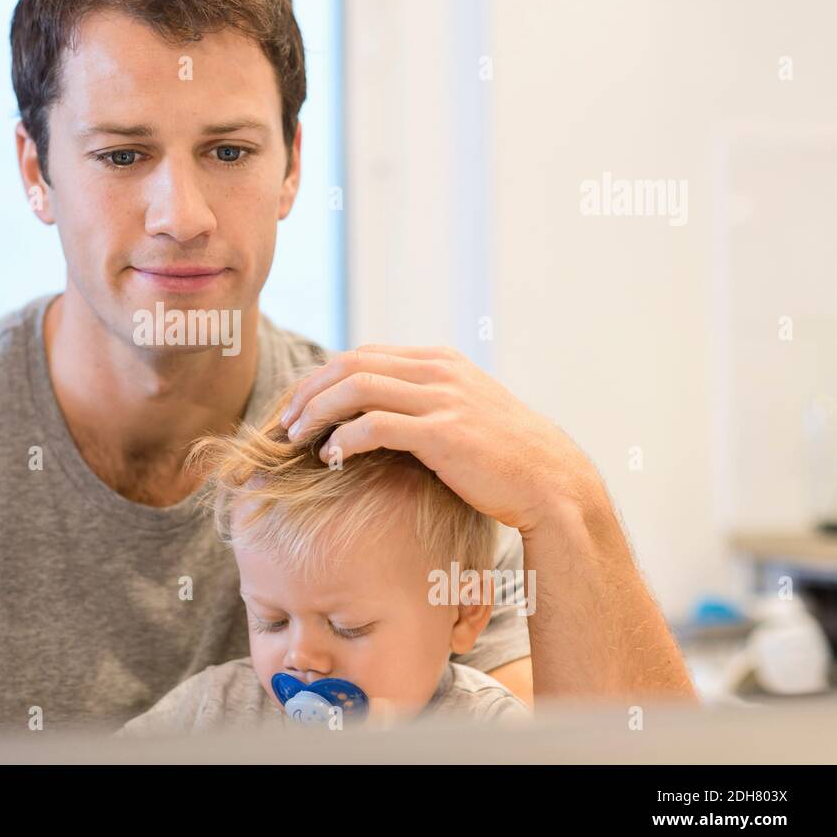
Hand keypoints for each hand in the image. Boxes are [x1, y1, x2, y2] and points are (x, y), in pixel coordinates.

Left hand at [281, 345, 604, 533]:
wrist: (551, 482)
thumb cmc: (502, 457)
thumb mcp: (462, 412)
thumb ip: (423, 401)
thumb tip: (373, 412)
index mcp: (438, 361)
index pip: (362, 355)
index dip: (321, 378)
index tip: (298, 406)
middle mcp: (438, 371)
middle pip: (350, 363)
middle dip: (309, 390)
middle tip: (286, 421)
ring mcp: (442, 398)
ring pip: (356, 387)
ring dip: (318, 411)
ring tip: (297, 437)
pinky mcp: (443, 432)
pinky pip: (375, 425)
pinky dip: (344, 438)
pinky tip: (332, 457)